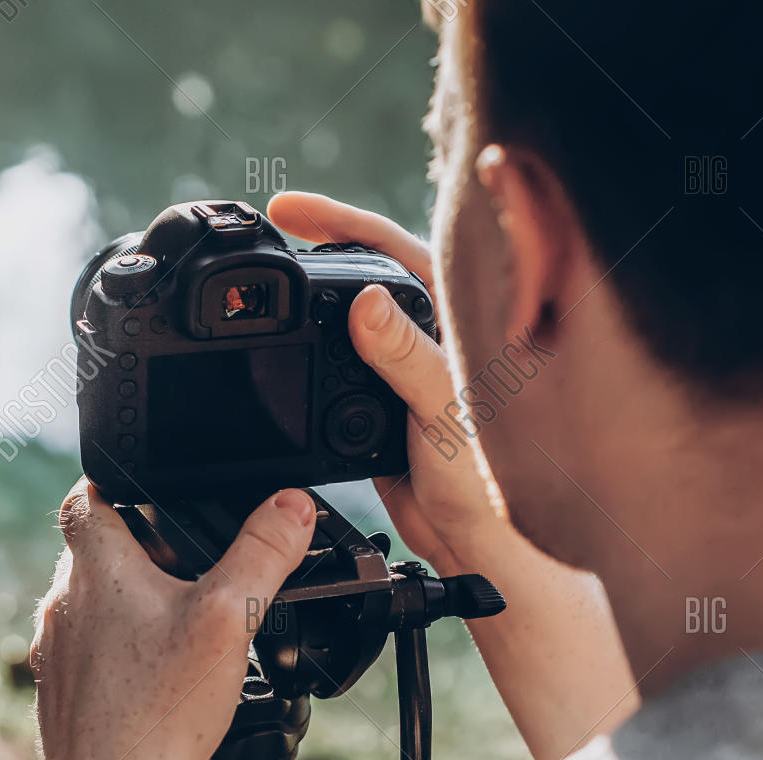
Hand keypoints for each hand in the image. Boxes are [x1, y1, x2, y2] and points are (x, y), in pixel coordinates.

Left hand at [29, 478, 314, 759]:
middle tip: (191, 561)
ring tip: (184, 626)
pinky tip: (161, 684)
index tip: (144, 483)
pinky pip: (91, 659)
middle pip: (94, 554)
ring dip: (131, 607)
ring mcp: (56, 657)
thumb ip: (264, 554)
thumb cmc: (158, 713)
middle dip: (139, 551)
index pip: (84, 496)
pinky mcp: (62, 700)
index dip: (113, 480)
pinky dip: (123, 657)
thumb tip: (292, 504)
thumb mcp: (232, 618)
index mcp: (94, 569)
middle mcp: (62, 607)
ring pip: (93, 609)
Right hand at [268, 192, 504, 572]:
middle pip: (368, 276)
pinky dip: (308, 354)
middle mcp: (434, 337)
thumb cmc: (491, 482)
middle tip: (272, 231)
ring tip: (272, 283)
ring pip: (348, 320)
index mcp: (461, 319)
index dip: (341, 222)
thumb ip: (409, 357)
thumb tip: (367, 303)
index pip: (396, 250)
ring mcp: (404, 370)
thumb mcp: (448, 410)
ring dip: (311, 304)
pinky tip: (285, 350)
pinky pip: (336, 367)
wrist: (474, 545)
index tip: (289, 210)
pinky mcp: (379, 406)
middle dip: (320, 247)